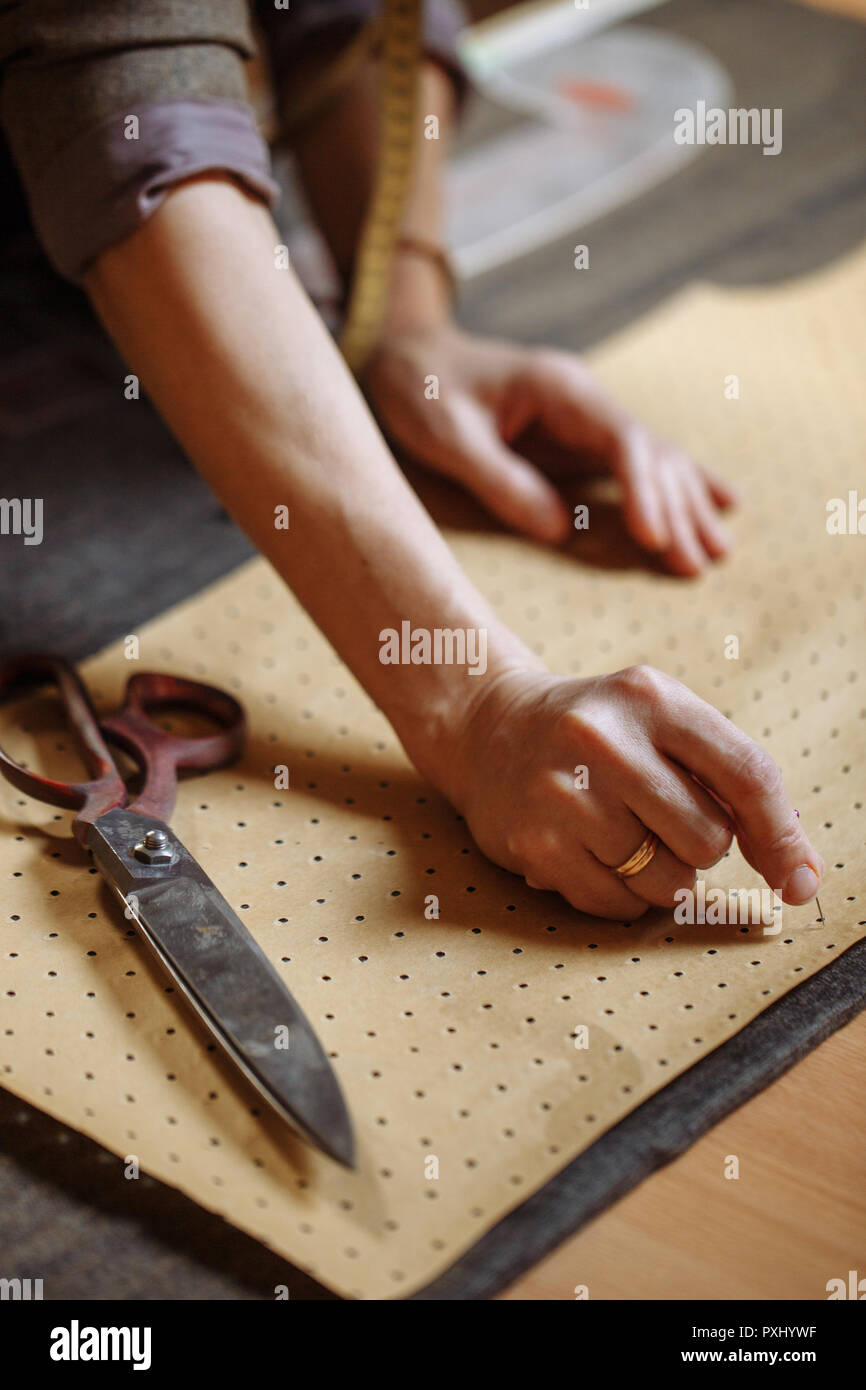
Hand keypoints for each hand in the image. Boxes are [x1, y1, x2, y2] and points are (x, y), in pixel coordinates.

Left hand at [364, 325, 739, 573]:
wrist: (408, 356)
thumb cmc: (421, 391)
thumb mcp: (447, 436)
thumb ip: (500, 480)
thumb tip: (561, 529)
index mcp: (559, 389)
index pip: (621, 439)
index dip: (643, 490)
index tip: (653, 538)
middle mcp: (584, 399)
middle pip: (649, 453)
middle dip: (676, 509)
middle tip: (696, 566)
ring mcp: (586, 418)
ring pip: (653, 461)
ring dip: (685, 505)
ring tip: (716, 554)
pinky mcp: (579, 439)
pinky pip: (637, 463)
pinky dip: (678, 485)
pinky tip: (721, 503)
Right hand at [438, 663, 822, 919]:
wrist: (490, 728)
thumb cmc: (601, 735)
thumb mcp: (663, 724)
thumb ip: (732, 783)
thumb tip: (799, 871)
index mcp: (651, 698)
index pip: (748, 775)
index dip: (782, 836)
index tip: (799, 880)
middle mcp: (604, 740)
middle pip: (709, 839)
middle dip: (699, 847)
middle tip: (660, 820)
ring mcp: (564, 794)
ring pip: (666, 881)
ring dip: (660, 876)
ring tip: (622, 835)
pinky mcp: (534, 843)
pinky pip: (616, 904)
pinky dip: (619, 895)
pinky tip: (592, 855)